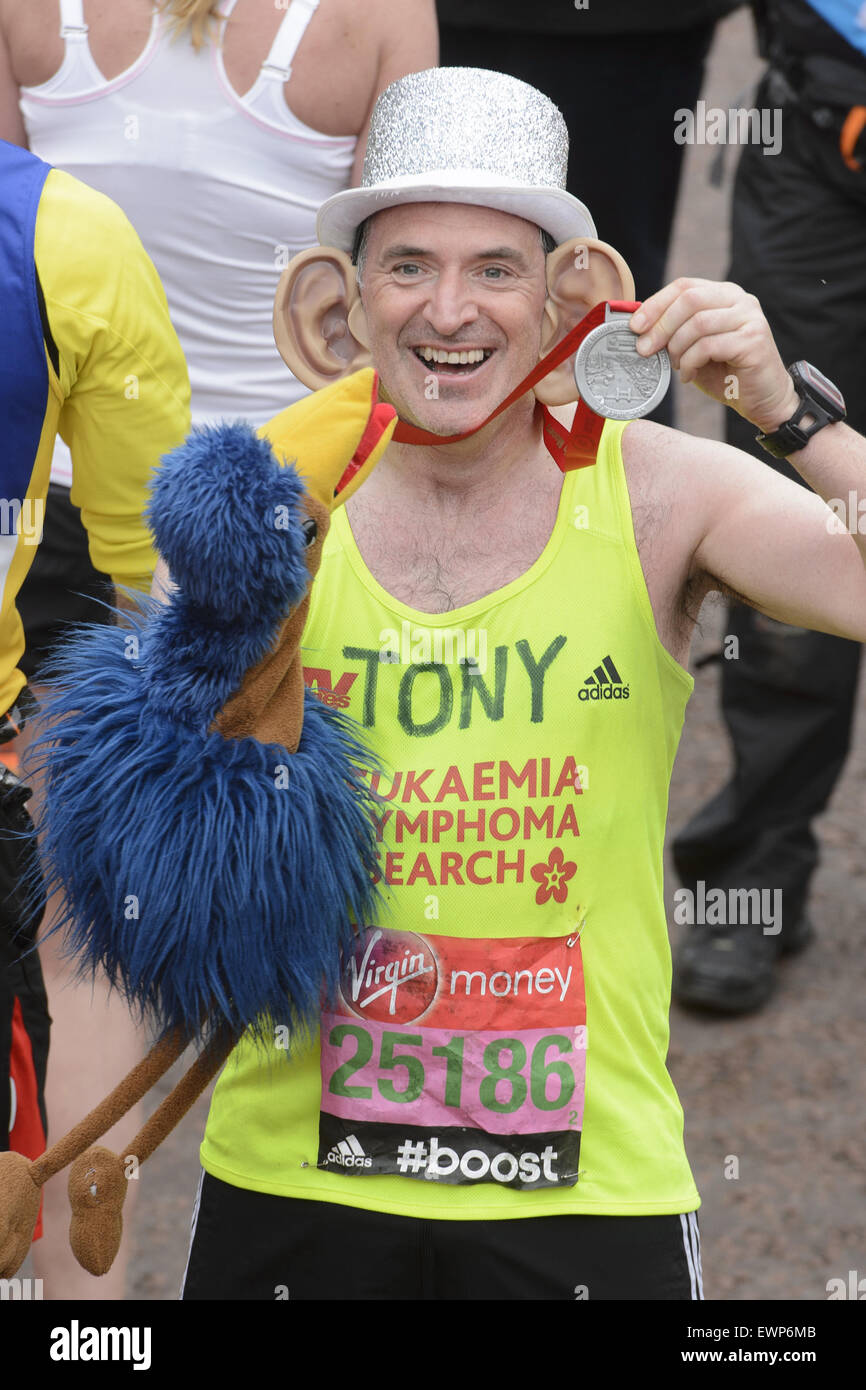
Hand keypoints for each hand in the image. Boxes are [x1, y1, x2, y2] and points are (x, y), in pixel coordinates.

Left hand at [629, 278, 798, 432]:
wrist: (763, 400)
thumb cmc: (725, 374)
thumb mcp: (693, 348)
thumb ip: (673, 332)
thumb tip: (637, 326)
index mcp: (724, 294)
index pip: (684, 286)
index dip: (655, 304)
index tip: (634, 327)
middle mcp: (740, 300)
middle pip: (689, 300)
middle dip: (660, 326)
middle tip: (644, 350)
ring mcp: (750, 318)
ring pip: (697, 323)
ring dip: (677, 349)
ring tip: (676, 366)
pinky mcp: (753, 340)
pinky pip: (708, 346)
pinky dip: (690, 363)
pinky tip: (689, 376)